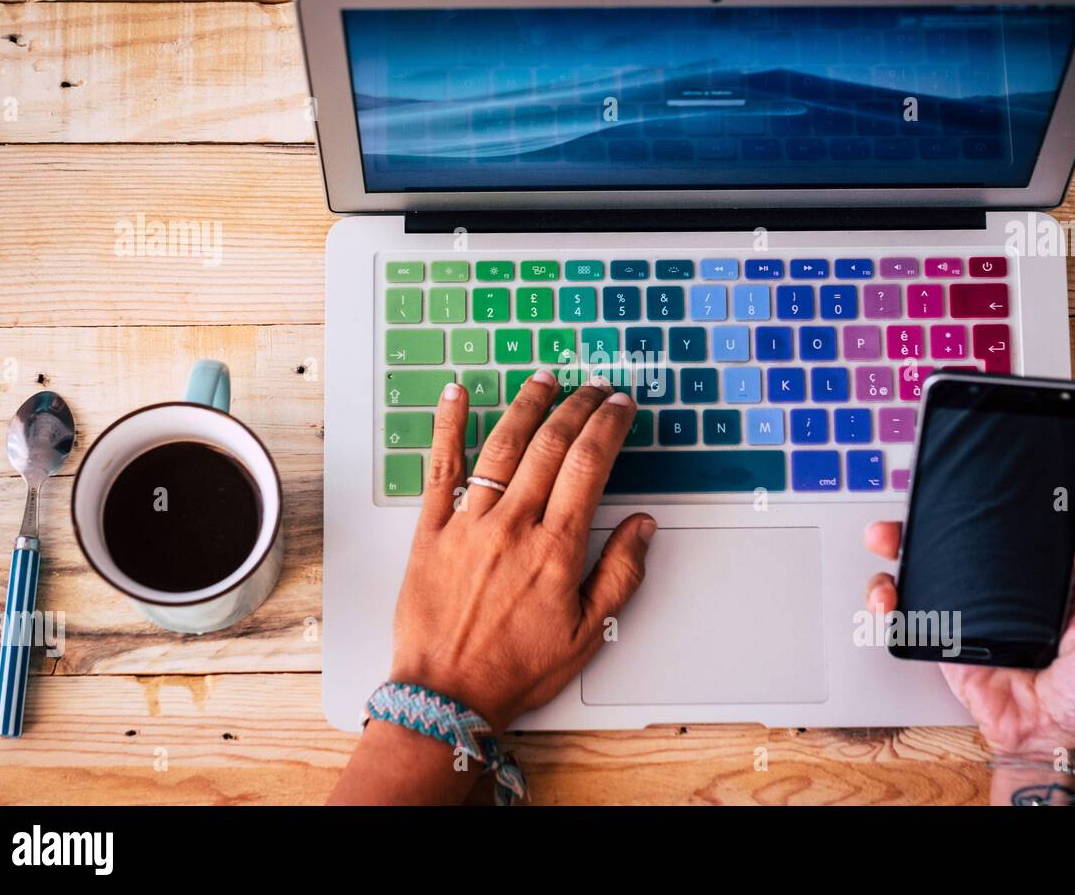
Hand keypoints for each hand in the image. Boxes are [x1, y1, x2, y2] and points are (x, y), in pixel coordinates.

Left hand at [390, 370, 655, 732]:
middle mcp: (513, 526)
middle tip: (595, 388)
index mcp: (555, 548)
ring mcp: (468, 523)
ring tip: (545, 379)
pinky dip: (447, 426)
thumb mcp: (588, 633)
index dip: (608, 425)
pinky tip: (456, 394)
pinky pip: (439, 467)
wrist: (446, 695)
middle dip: (578, 407)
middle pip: (550, 445)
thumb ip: (620, 574)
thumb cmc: (516, 669)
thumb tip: (644, 526)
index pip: (589, 465)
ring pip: (501, 445)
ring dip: (527, 405)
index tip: (621, 405)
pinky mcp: (430, 530)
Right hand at [863, 520, 1074, 766]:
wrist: (1054, 743)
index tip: (988, 480)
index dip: (1007, 497)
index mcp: (1057, 574)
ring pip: (930, 562)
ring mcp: (974, 606)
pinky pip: (911, 608)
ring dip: (901, 544)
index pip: (1029, 523)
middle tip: (921, 503)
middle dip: (935, 511)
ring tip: (888, 539)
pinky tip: (890, 596)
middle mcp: (1011, 584)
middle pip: (967, 533)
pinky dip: (889, 597)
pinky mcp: (946, 633)